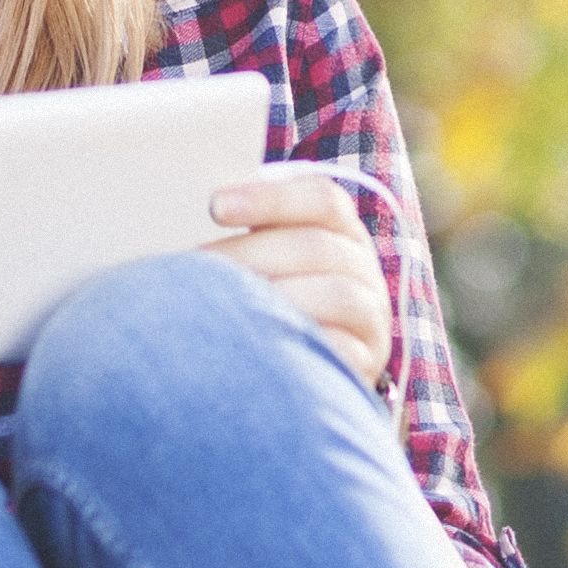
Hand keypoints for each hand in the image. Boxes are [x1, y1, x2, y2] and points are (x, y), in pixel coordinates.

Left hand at [207, 170, 394, 394]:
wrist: (310, 369)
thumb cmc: (275, 304)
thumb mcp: (270, 262)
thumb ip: (253, 240)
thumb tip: (207, 223)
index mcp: (343, 233)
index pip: (323, 200)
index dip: (271, 199)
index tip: (215, 208)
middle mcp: (364, 269)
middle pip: (317, 246)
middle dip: (251, 254)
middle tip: (196, 272)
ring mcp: (372, 315)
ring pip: (337, 294)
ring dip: (276, 298)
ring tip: (227, 311)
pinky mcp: (368, 358)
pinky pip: (345, 348)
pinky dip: (304, 341)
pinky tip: (262, 346)